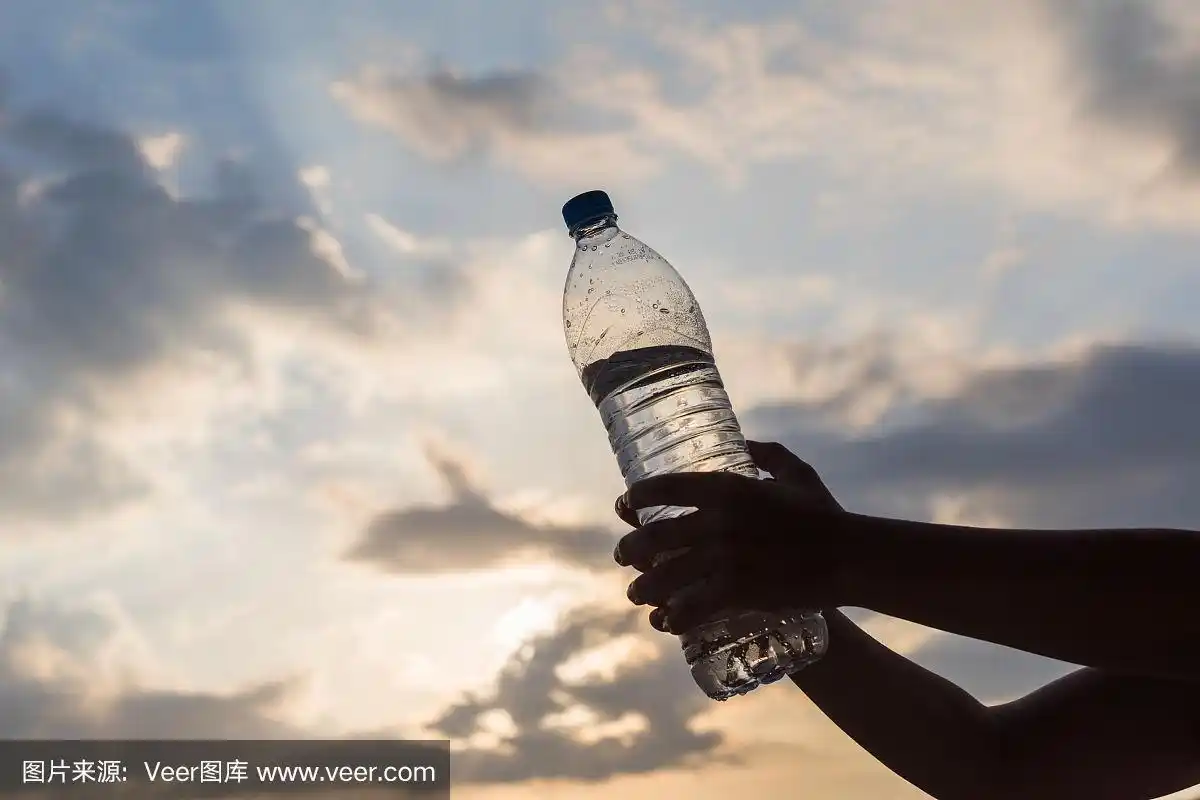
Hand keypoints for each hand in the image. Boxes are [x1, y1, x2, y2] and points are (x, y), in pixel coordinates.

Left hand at [613, 441, 847, 633]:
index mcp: (727, 488)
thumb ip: (769, 454)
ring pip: (665, 576)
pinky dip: (674, 616)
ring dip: (644, 587)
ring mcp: (724, 558)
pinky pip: (692, 607)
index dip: (637, 497)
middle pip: (655, 536)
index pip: (665, 488)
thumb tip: (747, 442)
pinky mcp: (736, 591)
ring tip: (635, 593)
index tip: (624, 505)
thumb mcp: (797, 473)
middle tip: (623, 555)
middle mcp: (717, 521)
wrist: (849, 556)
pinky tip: (666, 621)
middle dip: (631, 548)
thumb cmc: (825, 514)